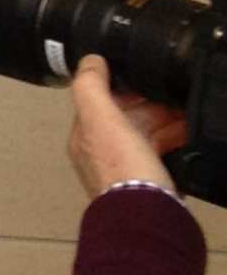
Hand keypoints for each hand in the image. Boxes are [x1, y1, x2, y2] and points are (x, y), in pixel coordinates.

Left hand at [67, 53, 186, 200]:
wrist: (146, 215)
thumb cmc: (121, 165)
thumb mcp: (100, 118)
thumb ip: (91, 86)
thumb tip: (90, 60)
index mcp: (85, 136)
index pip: (101, 101)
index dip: (124, 87)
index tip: (147, 76)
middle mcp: (101, 153)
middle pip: (127, 118)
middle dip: (151, 103)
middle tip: (175, 93)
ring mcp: (125, 168)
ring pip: (147, 134)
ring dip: (167, 120)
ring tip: (188, 110)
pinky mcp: (148, 181)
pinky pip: (161, 152)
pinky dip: (175, 139)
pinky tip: (189, 133)